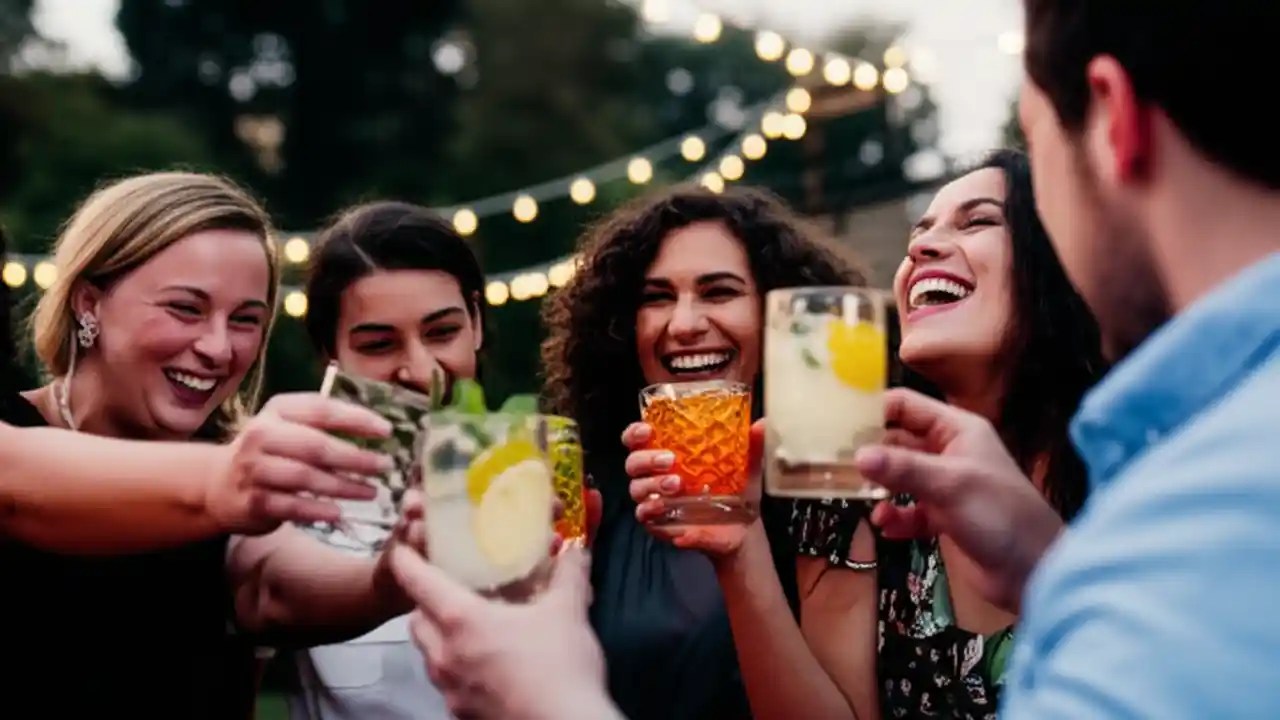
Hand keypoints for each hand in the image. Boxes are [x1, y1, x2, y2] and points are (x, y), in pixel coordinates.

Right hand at [206, 393, 392, 535]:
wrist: (219, 484)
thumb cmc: (270, 452)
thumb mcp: (290, 427)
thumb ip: (324, 425)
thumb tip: (378, 430)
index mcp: (278, 410)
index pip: (322, 410)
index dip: (357, 419)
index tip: (387, 430)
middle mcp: (262, 435)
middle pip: (316, 446)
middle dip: (355, 457)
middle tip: (384, 466)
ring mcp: (254, 469)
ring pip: (305, 477)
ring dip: (343, 486)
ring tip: (371, 491)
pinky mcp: (251, 501)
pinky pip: (290, 506)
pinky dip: (316, 510)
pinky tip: (339, 512)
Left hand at [390, 545, 615, 719]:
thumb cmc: (560, 667)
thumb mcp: (568, 611)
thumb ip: (568, 575)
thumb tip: (574, 550)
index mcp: (461, 620)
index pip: (416, 581)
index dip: (406, 560)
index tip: (404, 547)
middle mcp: (445, 655)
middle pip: (416, 621)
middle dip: (425, 602)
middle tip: (449, 589)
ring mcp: (450, 690)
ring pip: (428, 655)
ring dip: (439, 637)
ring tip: (469, 628)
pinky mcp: (462, 714)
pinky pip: (447, 684)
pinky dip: (456, 668)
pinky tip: (486, 666)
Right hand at [622, 420, 761, 555]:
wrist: (742, 528)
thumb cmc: (737, 490)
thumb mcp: (747, 466)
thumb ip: (752, 445)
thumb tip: (762, 424)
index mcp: (670, 452)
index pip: (639, 438)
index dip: (636, 432)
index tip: (648, 430)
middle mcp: (656, 474)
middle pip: (633, 461)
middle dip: (646, 458)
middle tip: (670, 459)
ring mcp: (654, 498)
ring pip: (636, 487)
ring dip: (652, 483)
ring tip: (677, 484)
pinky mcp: (657, 522)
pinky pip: (643, 513)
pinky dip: (651, 508)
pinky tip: (665, 506)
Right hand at [856, 388, 1064, 611]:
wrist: (1035, 571)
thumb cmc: (1000, 515)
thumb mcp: (949, 485)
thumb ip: (903, 469)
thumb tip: (857, 456)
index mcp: (957, 429)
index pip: (906, 406)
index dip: (873, 410)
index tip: (835, 422)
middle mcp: (949, 451)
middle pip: (898, 440)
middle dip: (870, 451)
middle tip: (832, 461)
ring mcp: (946, 485)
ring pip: (900, 476)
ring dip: (880, 486)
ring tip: (858, 496)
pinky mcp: (944, 517)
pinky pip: (909, 510)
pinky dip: (895, 515)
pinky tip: (886, 525)